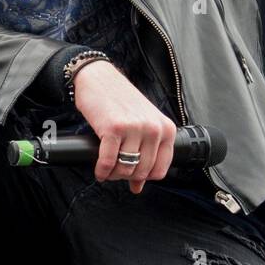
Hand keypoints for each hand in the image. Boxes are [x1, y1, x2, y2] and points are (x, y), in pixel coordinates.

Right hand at [72, 60, 176, 193]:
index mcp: (165, 128)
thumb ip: (145, 153)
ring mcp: (134, 128)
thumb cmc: (120, 100)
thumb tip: (138, 187)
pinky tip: (99, 170)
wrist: (99, 77)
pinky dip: (102, 171)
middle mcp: (153, 128)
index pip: (161, 169)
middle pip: (142, 172)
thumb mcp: (141, 124)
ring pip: (126, 169)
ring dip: (113, 175)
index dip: (144, 178)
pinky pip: (108, 162)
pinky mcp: (113, 128)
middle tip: (115, 172)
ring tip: (107, 170)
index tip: (133, 177)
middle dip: (126, 177)